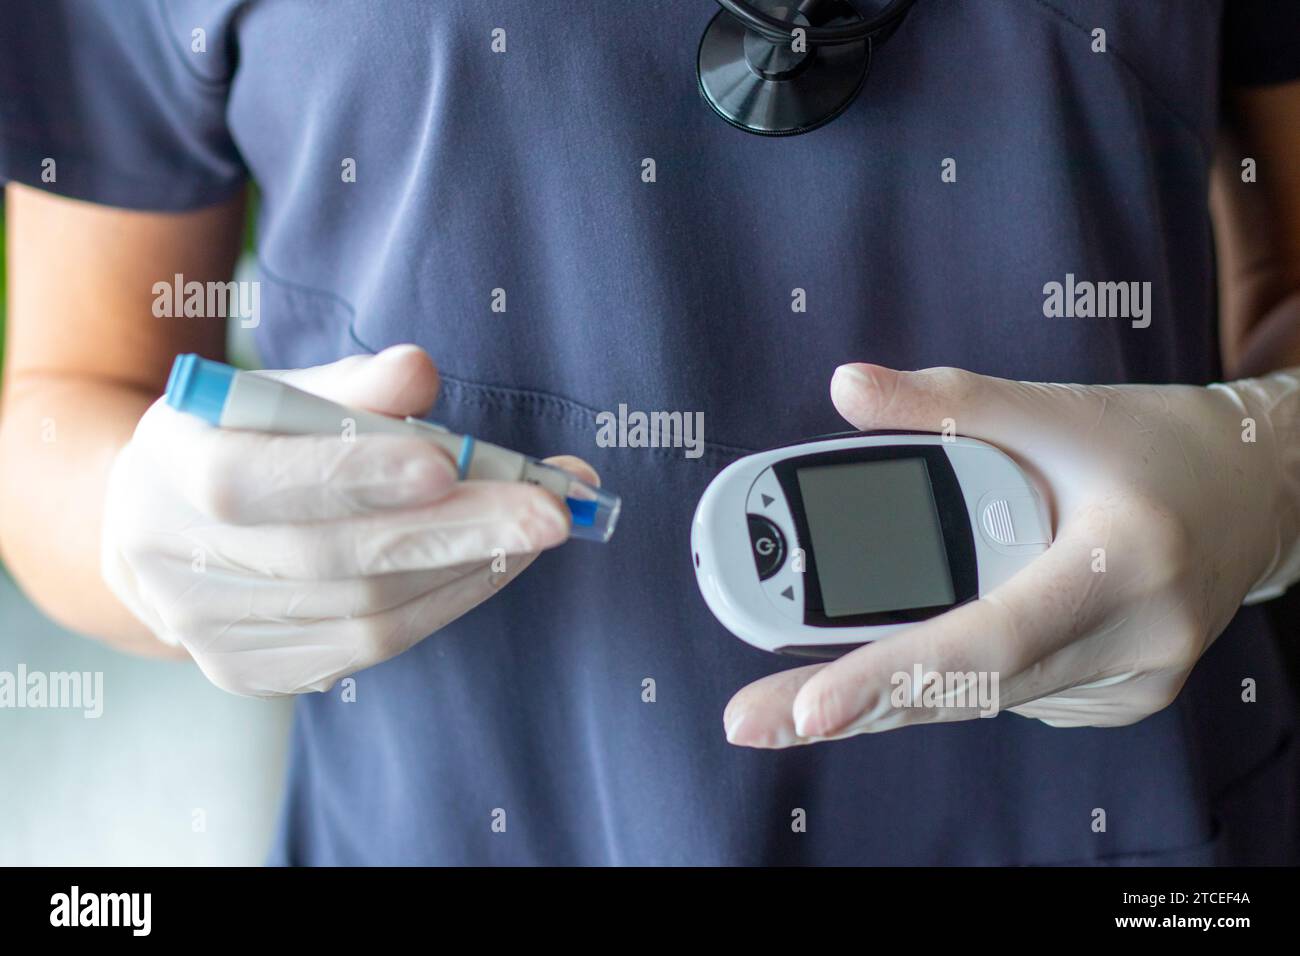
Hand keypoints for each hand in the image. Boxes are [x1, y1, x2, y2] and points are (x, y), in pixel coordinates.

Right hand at [101, 345, 592, 696]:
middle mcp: (179, 569)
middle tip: (550, 511)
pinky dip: (446, 600)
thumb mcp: (272, 392)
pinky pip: (371, 648)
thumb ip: (346, 386)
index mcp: (167, 475)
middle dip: (455, 531)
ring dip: (467, 567)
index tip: (446, 462)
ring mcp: (216, 635)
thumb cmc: (238, 441)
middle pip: (332, 561)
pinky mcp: (257, 673)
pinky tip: (495, 563)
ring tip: (539, 528)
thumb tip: (419, 372)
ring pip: (364, 613)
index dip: (351, 473)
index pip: (256, 482)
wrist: (159, 531)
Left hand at [724, 363, 1285, 745]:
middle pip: (967, 693)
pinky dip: (948, 683)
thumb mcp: (1055, 408)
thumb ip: (947, 400)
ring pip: (981, 703)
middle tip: (752, 718)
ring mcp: (1132, 684)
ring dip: (890, 698)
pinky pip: (1010, 697)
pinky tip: (901, 665)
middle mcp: (1134, 642)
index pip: (987, 639)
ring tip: (795, 695)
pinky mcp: (1120, 699)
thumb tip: (844, 389)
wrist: (1260, 493)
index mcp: (1120, 563)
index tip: (807, 709)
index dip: (893, 676)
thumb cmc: (1157, 446)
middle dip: (852, 707)